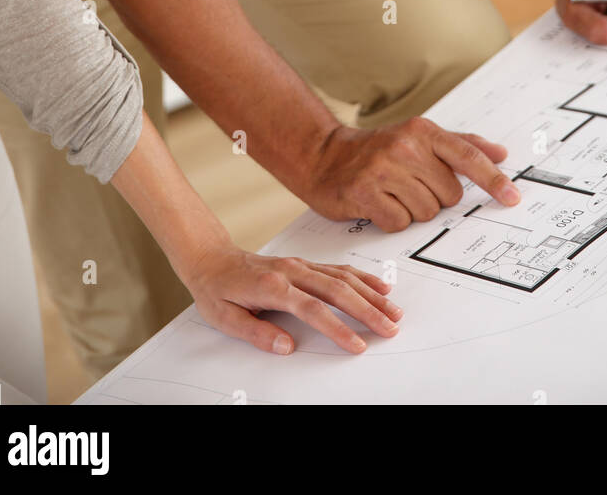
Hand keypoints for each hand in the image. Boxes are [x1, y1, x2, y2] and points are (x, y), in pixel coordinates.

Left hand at [181, 240, 403, 354]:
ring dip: (370, 293)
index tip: (357, 344)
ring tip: (393, 310)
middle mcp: (291, 271)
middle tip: (390, 327)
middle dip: (367, 310)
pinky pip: (339, 269)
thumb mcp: (225, 318)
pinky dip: (362, 277)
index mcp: (272, 286)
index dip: (337, 327)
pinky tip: (379, 286)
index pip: (312, 308)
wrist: (213, 258)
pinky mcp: (305, 263)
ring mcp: (300, 265)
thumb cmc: (218, 289)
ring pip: (343, 277)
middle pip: (337, 289)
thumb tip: (287, 347)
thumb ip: (257, 333)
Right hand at [302, 119, 520, 230]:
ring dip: (412, 211)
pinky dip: (392, 220)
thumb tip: (502, 154)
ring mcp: (383, 169)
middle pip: (448, 195)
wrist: (324, 156)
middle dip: (435, 198)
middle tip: (411, 186)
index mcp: (423, 131)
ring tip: (392, 194)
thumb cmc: (378, 150)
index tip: (513, 198)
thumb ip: (462, 145)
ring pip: (425, 213)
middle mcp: (405, 147)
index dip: (493, 179)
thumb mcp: (418, 138)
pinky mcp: (364, 192)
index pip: (467, 156)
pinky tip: (378, 204)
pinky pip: (400, 224)